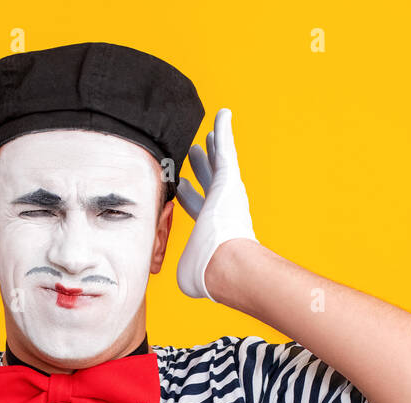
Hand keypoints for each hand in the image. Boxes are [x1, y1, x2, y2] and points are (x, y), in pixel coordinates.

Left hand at [175, 108, 258, 301]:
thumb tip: (183, 283)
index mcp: (209, 226)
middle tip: (196, 151)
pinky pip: (226, 148)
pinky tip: (223, 113)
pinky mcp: (229, 178)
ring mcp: (226, 192)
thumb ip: (183, 270)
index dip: (188, 195)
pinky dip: (225, 130)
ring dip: (214, 147)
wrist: (226, 263)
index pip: (196, 205)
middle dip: (202, 167)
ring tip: (209, 134)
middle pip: (208, 181)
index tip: (181, 185)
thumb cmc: (207, 273)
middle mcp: (220, 207)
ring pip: (218, 163)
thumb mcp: (187, 273)